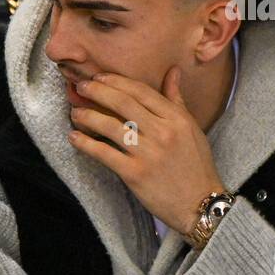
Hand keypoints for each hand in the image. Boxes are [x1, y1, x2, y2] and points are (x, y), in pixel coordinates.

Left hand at [68, 67, 224, 238]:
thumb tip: (172, 71)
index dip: (117, 81)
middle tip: (81, 87)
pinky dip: (85, 144)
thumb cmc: (195, 165)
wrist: (200, 203)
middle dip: (97, 91)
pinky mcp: (135, 174)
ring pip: (110, 126)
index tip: (99, 76)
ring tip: (75, 112)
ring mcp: (148, 153)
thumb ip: (176, 100)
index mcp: (177, 119)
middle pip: (123, 103)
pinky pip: (104, 153)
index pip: (141, 91)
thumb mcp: (191, 128)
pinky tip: (74, 138)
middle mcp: (163, 132)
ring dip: (87, 116)